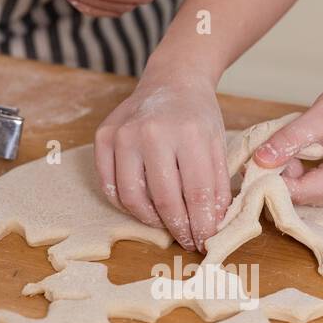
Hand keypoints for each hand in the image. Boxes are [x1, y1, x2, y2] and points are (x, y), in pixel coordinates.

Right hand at [93, 67, 228, 250]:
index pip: (196, 193)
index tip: (204, 242)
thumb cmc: (197, 116)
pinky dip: (126, 204)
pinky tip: (143, 207)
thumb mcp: (218, 146)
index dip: (201, 224)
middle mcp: (153, 132)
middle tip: (186, 240)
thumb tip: (211, 227)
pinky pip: (109, 185)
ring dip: (150, 220)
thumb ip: (217, 186)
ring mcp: (124, 134)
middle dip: (178, 228)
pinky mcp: (104, 137)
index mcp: (189, 133)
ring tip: (165, 224)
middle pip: (164, 199)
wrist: (172, 81)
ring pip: (132, 197)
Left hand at [253, 65, 322, 204]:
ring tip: (284, 146)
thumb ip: (288, 140)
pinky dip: (296, 172)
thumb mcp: (319, 116)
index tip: (249, 164)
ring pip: (301, 193)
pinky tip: (294, 152)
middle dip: (278, 178)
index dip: (271, 182)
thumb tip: (259, 161)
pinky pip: (309, 186)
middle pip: (299, 198)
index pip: (299, 193)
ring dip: (286, 174)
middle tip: (264, 152)